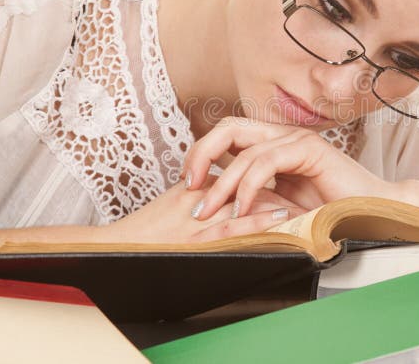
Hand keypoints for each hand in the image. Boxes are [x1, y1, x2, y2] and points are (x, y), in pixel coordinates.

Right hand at [104, 173, 306, 242]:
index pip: (232, 169)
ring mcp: (198, 219)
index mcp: (193, 187)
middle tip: (302, 183)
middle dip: (274, 184)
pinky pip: (235, 228)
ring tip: (304, 199)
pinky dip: (261, 222)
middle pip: (244, 181)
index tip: (283, 173)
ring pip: (245, 202)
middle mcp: (198, 198)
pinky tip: (284, 219)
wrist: (114, 248)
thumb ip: (197, 194)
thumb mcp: (171, 204)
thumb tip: (220, 187)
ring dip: (276, 200)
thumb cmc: (142, 230)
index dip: (260, 171)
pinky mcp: (198, 239)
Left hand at [181, 116, 389, 219]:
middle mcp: (282, 137)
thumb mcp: (277, 206)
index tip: (187, 184)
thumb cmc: (326, 213)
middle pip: (228, 129)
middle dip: (201, 155)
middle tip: (188, 186)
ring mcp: (296, 140)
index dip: (201, 153)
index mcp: (272, 145)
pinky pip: (267, 161)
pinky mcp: (310, 150)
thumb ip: (250, 197)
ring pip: (245, 150)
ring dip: (221, 182)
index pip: (227, 135)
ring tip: (207, 211)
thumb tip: (208, 204)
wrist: (370, 214)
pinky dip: (249, 185)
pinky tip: (241, 208)